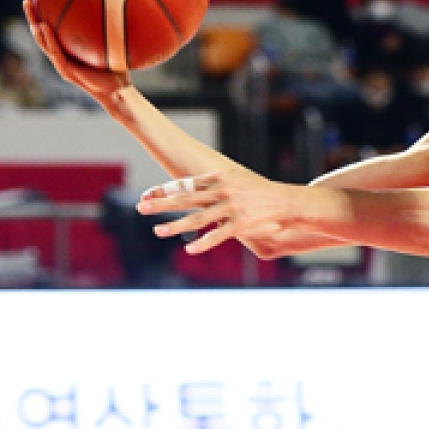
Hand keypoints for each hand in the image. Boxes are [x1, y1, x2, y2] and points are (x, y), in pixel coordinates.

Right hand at [22, 0, 129, 98]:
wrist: (118, 92)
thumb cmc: (117, 69)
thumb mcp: (112, 44)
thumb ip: (109, 28)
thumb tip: (120, 3)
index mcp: (67, 48)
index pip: (50, 24)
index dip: (43, 8)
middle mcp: (60, 54)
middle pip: (40, 29)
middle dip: (32, 10)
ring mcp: (61, 63)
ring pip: (41, 40)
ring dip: (33, 21)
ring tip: (28, 4)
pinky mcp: (66, 70)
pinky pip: (55, 52)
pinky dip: (49, 39)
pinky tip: (43, 26)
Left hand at [136, 170, 300, 258]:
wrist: (287, 201)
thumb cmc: (259, 193)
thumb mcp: (236, 182)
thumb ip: (214, 186)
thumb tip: (193, 189)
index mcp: (220, 178)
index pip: (186, 183)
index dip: (164, 189)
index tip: (146, 195)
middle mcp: (223, 191)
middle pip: (186, 197)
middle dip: (162, 203)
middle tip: (141, 207)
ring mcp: (231, 207)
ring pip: (198, 218)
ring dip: (175, 225)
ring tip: (158, 231)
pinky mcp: (241, 223)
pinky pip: (218, 235)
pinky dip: (203, 242)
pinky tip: (189, 250)